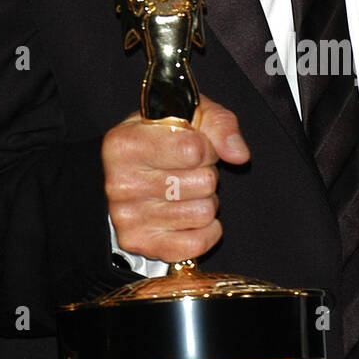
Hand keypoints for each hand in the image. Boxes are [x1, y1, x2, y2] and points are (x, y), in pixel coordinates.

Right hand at [102, 94, 249, 262]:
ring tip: (186, 190)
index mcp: (125, 143)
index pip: (194, 150)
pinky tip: (189, 214)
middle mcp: (120, 181)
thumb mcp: (189, 114)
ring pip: (203, 213)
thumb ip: (219, 124)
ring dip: (205, 201)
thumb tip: (238, 155)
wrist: (131, 169)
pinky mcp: (140, 242)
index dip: (206, 147)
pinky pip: (196, 244)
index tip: (195, 145)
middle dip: (207, 174)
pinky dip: (205, 231)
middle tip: (189, 170)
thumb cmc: (162, 138)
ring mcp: (128, 216)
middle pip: (204, 182)